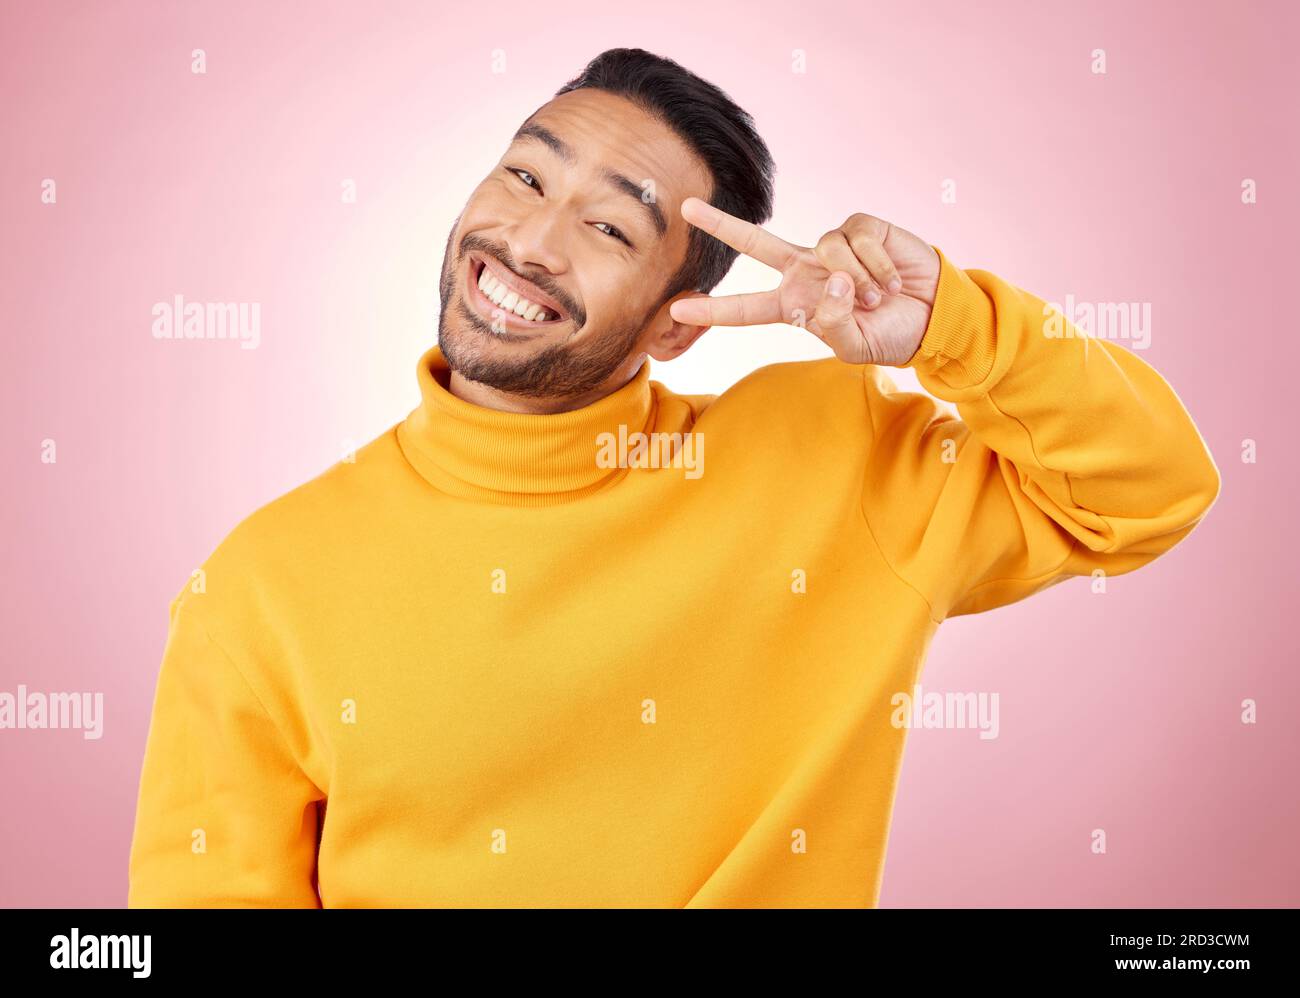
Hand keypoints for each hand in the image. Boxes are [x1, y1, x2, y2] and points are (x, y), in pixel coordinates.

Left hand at [668, 199, 940, 365]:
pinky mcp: (860, 227)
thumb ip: (832, 323)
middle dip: (721, 224)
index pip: (746, 308)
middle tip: (685, 207)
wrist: (934, 315)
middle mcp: (805, 272)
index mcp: (795, 307)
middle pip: (756, 244)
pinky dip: (877, 265)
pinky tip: (891, 279)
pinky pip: (856, 240)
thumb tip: (829, 280)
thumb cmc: (890, 335)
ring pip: (826, 251)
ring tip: (879, 298)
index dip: (713, 310)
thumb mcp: (854, 348)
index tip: (675, 307)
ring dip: (858, 281)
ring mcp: (830, 248)